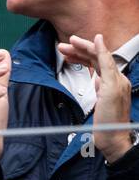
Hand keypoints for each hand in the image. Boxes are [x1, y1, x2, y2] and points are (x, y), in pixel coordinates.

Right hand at [59, 34, 133, 162]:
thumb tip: (100, 41)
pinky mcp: (102, 95)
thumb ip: (105, 63)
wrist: (112, 139)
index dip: (86, 46)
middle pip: (95, 59)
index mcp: (117, 77)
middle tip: (62, 46)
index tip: (72, 40)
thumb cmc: (112, 118)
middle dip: (79, 50)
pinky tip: (78, 66)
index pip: (100, 55)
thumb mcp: (109, 87)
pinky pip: (93, 75)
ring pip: (93, 66)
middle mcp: (113, 80)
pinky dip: (83, 68)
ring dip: (79, 58)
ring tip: (64, 53)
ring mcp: (108, 87)